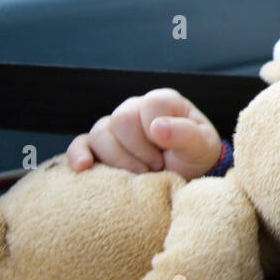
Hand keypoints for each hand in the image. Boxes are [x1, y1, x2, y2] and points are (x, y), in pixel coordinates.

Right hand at [66, 88, 221, 179]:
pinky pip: (79, 144)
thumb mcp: (201, 146)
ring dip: (119, 159)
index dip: (156, 133)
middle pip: (121, 120)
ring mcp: (115, 127)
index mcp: (161, 102)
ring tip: (139, 173)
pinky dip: (78, 155)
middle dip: (139, 150)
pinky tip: (83, 167)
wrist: (186, 177)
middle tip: (156, 167)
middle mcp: (135, 109)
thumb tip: (157, 127)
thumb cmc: (194, 157)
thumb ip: (185, 134)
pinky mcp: (99, 147)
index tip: (167, 154)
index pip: (149, 106)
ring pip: (100, 134)